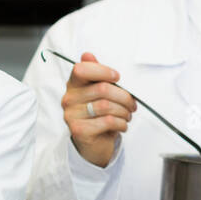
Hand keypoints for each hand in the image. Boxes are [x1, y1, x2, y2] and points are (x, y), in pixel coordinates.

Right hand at [61, 52, 135, 167]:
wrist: (93, 144)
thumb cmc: (97, 115)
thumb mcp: (98, 92)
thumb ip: (95, 73)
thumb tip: (87, 55)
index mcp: (73, 86)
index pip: (81, 69)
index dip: (102, 70)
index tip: (117, 77)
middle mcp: (69, 99)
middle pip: (102, 89)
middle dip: (124, 96)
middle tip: (132, 104)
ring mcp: (71, 115)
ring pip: (106, 106)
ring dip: (124, 111)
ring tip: (127, 115)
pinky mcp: (79, 130)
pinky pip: (107, 122)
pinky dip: (121, 123)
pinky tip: (122, 125)